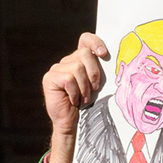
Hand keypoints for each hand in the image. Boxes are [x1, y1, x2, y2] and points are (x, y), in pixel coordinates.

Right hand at [42, 33, 109, 162]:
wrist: (71, 123)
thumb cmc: (86, 104)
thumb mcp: (96, 84)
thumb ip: (99, 70)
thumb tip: (113, 60)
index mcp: (79, 59)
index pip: (85, 40)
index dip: (94, 42)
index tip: (104, 54)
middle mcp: (67, 61)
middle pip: (84, 54)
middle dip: (94, 72)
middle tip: (95, 88)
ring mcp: (56, 69)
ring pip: (77, 68)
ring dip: (84, 87)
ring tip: (84, 97)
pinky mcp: (50, 78)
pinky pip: (68, 79)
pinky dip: (75, 92)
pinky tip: (74, 100)